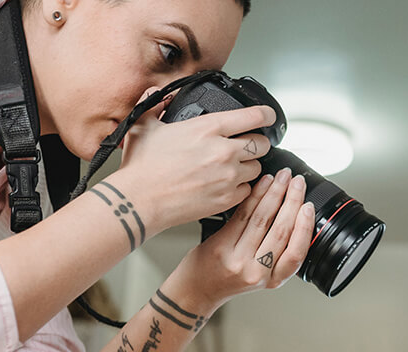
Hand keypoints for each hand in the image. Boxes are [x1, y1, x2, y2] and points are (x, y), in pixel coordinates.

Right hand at [110, 85, 275, 233]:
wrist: (138, 200)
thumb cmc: (141, 167)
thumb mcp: (143, 124)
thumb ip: (156, 104)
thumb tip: (159, 94)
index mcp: (207, 128)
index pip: (253, 116)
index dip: (266, 115)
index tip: (269, 116)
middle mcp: (223, 151)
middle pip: (261, 143)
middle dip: (257, 143)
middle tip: (247, 145)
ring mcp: (227, 176)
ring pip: (257, 168)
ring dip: (248, 166)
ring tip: (232, 168)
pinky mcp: (226, 199)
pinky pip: (247, 190)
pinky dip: (240, 187)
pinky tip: (225, 185)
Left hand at [164, 167, 315, 311]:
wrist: (198, 288)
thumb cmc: (229, 280)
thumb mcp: (260, 275)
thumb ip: (277, 253)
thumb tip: (296, 218)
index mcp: (272, 280)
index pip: (296, 252)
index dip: (305, 227)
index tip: (309, 206)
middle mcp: (256, 272)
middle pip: (280, 231)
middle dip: (292, 201)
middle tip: (297, 182)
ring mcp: (237, 259)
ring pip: (262, 219)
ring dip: (275, 193)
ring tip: (282, 177)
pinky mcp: (221, 246)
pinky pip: (242, 215)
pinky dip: (254, 196)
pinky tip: (262, 184)